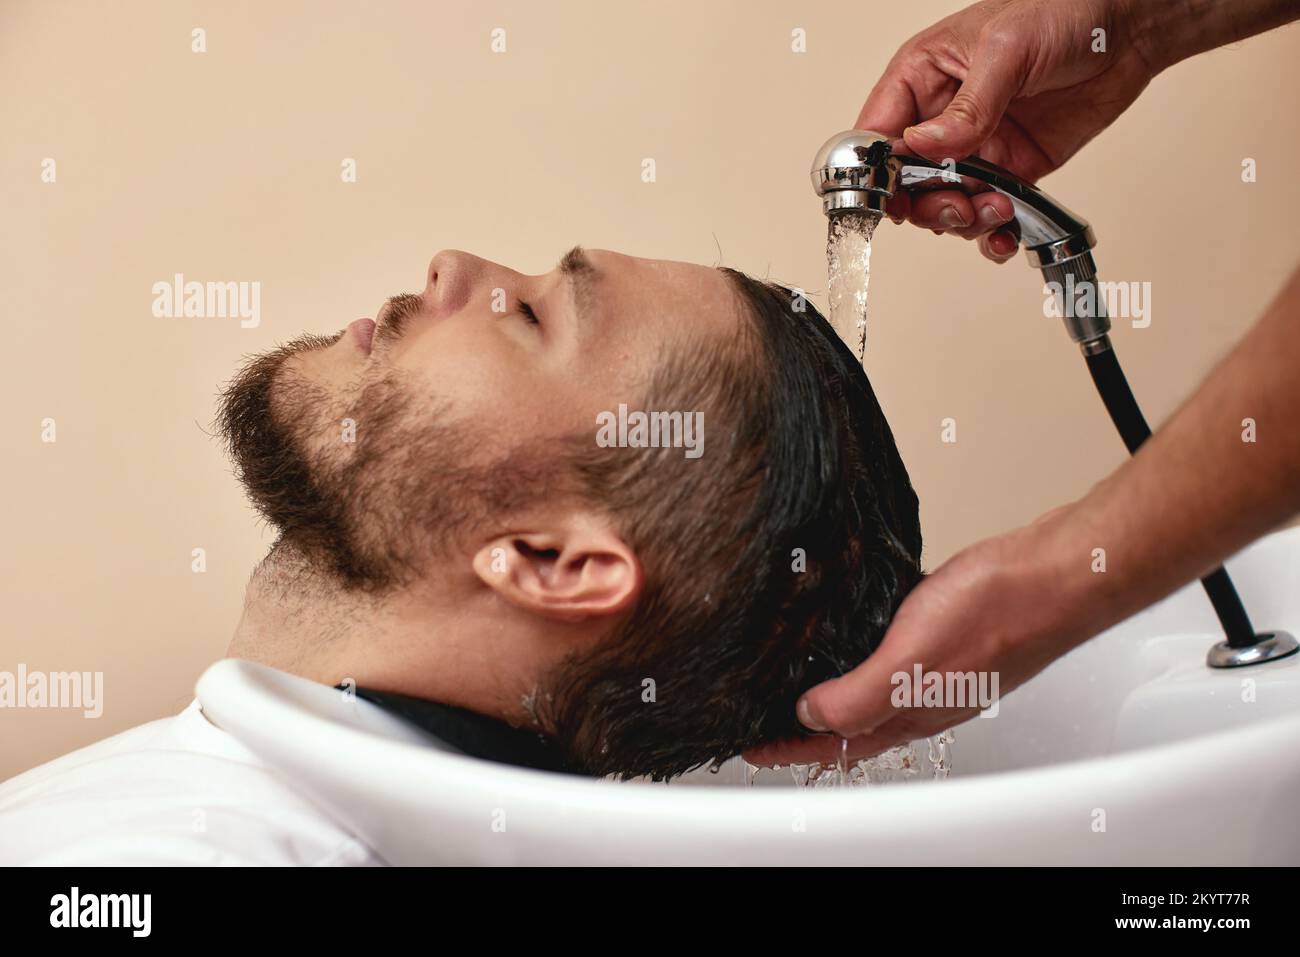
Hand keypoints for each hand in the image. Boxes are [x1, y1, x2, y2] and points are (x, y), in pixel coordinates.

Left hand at [745, 507, 1100, 766]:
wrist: (1054, 574)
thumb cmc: (995, 615)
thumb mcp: (909, 660)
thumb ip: (857, 695)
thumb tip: (809, 714)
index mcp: (908, 713)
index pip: (835, 745)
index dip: (788, 747)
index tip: (750, 747)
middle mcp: (922, 696)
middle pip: (852, 723)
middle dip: (805, 726)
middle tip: (765, 717)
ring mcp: (937, 665)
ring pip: (873, 688)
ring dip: (832, 689)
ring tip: (798, 678)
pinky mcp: (947, 630)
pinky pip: (893, 649)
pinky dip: (864, 648)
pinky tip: (854, 628)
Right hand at [860, 0, 1156, 261]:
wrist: (1130, 28)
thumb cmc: (1063, 11)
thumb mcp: (1007, 49)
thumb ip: (966, 105)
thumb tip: (922, 145)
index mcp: (922, 76)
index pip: (877, 131)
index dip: (876, 169)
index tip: (893, 196)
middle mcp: (941, 117)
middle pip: (906, 181)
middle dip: (926, 204)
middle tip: (957, 204)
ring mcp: (975, 147)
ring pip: (944, 204)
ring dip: (963, 219)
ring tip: (996, 208)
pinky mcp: (1010, 169)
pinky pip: (987, 212)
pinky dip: (991, 232)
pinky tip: (1004, 233)